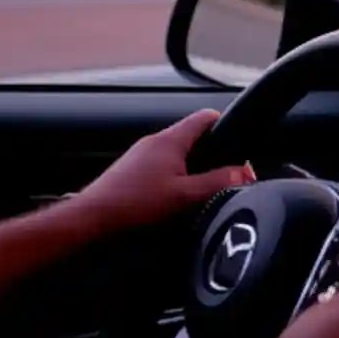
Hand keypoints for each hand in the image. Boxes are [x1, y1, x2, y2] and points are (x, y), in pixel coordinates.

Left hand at [69, 109, 255, 232]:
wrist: (92, 219)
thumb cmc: (134, 204)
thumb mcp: (184, 195)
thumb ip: (218, 182)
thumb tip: (245, 172)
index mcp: (170, 140)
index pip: (204, 118)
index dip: (225, 124)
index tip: (239, 138)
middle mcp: (154, 142)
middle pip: (191, 137)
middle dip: (211, 152)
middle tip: (226, 171)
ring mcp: (140, 156)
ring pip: (175, 153)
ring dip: (191, 167)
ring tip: (203, 188)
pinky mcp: (131, 172)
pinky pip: (161, 166)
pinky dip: (174, 177)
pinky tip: (175, 198)